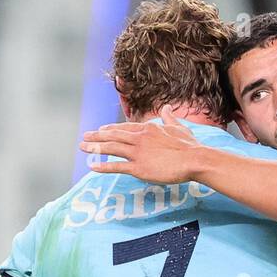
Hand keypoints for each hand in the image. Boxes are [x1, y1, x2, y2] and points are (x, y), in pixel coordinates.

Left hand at [79, 106, 202, 182]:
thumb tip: (167, 108)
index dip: (111, 129)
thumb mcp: (179, 128)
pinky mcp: (139, 167)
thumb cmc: (190, 146)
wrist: (194, 159)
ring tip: (82, 148)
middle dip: (97, 136)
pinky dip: (103, 165)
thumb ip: (170, 118)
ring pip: (111, 148)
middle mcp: (139, 138)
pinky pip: (117, 166)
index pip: (125, 128)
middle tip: (84, 137)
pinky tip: (92, 166)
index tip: (101, 130)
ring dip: (95, 147)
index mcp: (148, 128)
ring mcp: (138, 152)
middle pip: (114, 136)